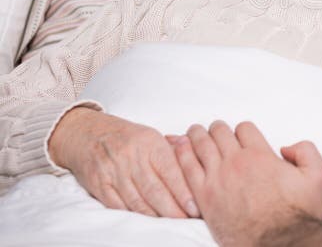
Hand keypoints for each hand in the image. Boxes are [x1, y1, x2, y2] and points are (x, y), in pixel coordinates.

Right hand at [48, 107, 197, 217]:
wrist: (88, 133)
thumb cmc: (128, 137)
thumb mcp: (152, 136)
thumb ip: (174, 150)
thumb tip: (197, 156)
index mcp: (150, 143)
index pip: (170, 171)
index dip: (184, 192)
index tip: (195, 208)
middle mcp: (131, 157)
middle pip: (155, 190)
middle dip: (173, 209)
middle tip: (187, 220)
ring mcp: (113, 172)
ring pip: (137, 201)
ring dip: (156, 216)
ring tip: (172, 224)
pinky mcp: (99, 185)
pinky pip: (118, 205)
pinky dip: (133, 215)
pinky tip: (147, 222)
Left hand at [174, 120, 321, 246]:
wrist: (278, 245)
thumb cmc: (298, 215)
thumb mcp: (319, 177)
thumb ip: (306, 151)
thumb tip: (286, 147)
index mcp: (261, 156)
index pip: (244, 128)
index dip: (242, 129)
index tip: (241, 135)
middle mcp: (236, 163)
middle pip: (219, 132)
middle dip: (218, 128)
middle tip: (214, 129)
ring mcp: (217, 180)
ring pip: (201, 145)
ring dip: (197, 135)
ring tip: (193, 132)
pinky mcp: (204, 198)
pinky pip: (186, 168)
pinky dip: (181, 154)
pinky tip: (179, 148)